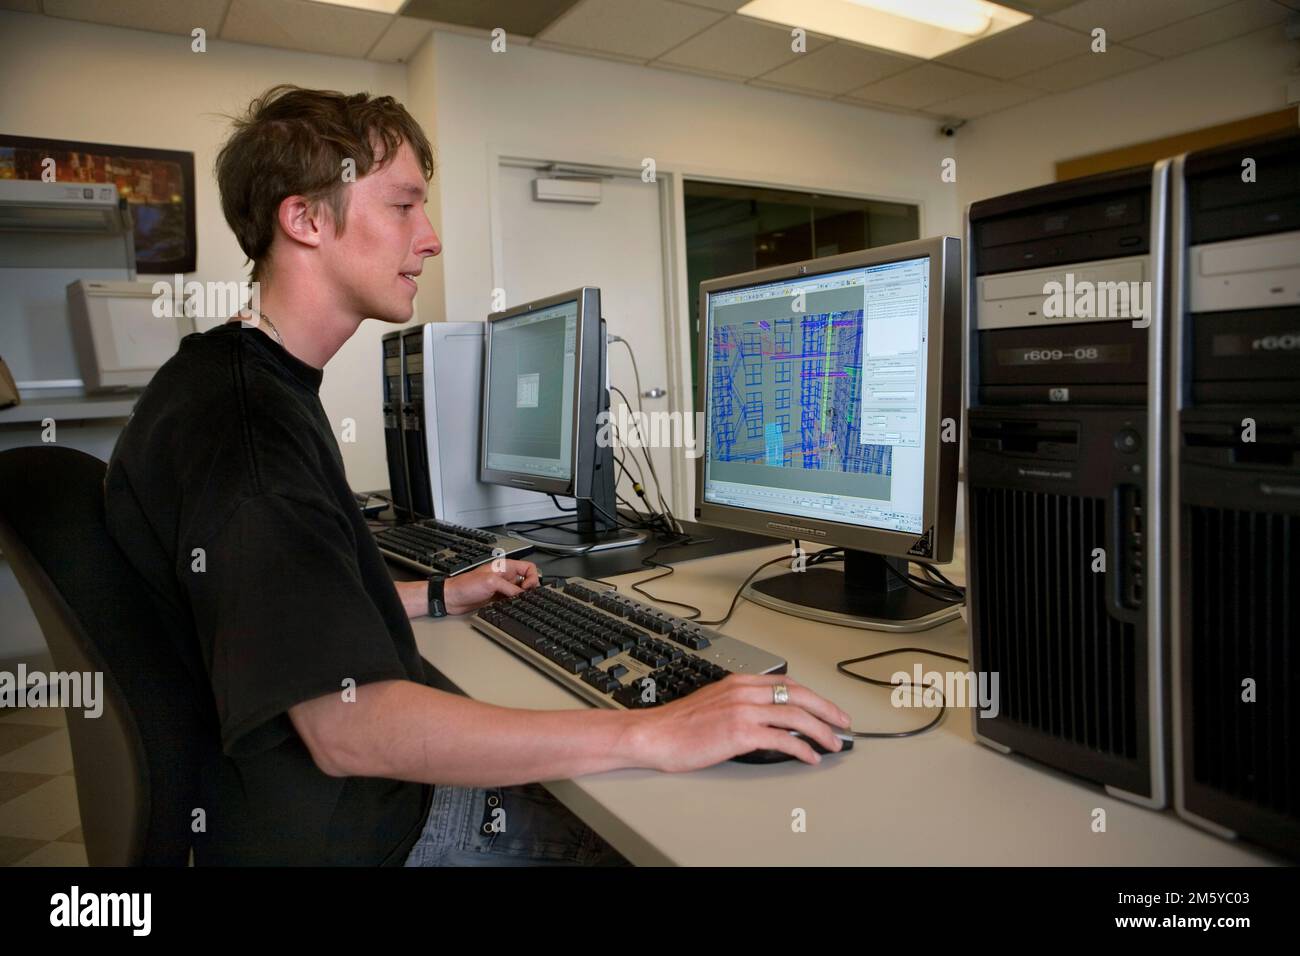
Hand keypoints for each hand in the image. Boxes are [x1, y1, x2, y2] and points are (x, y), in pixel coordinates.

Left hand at [444, 559, 539, 614]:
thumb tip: (523, 595)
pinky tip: (511, 607)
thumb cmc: (465, 585)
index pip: (529, 567)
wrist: (452, 598)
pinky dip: (514, 604)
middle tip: (525, 597)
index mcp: (505, 567)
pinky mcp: (498, 598)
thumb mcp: (491, 582)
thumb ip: (509, 587)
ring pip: (520, 592)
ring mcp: (502, 588)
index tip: (527, 588)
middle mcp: (505, 576)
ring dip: (521, 598)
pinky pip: (511, 600)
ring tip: (517, 603)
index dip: (532, 577)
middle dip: (529, 589)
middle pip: (527, 580)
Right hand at [627, 674, 852, 771]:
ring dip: (820, 730)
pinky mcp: (740, 733)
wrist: (655, 734)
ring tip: (833, 743)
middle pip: (798, 694)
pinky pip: (782, 739)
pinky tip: (810, 756)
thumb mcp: (714, 702)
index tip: (825, 707)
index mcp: (739, 682)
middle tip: (842, 722)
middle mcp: (744, 691)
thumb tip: (763, 718)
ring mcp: (743, 711)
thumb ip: (740, 703)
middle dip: (826, 709)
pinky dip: (802, 748)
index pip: (786, 682)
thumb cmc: (678, 724)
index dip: (812, 695)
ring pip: (795, 715)